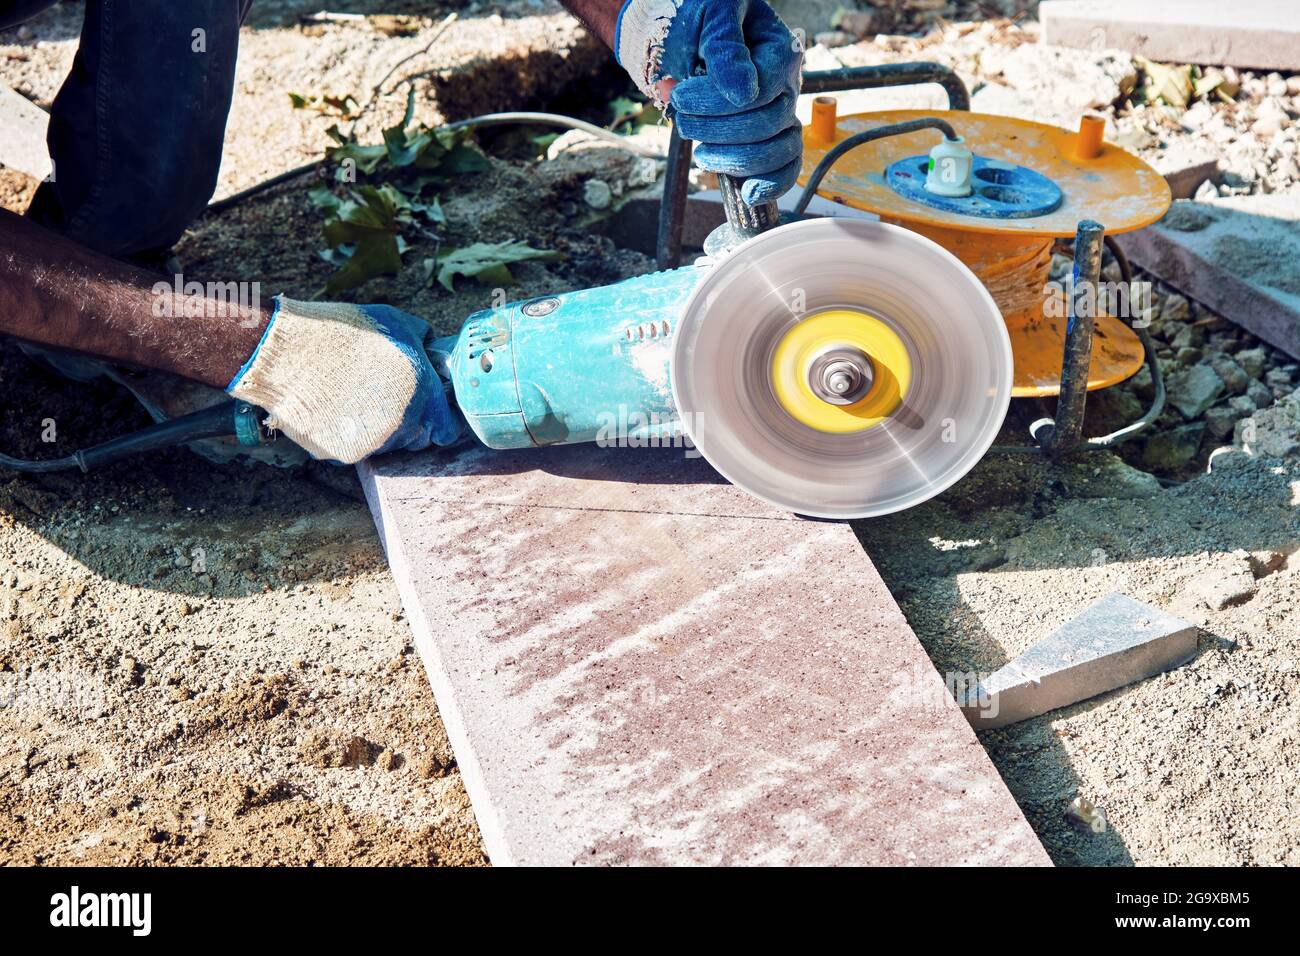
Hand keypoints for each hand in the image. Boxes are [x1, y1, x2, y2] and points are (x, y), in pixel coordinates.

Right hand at [227, 297, 461, 463]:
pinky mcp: (347, 453)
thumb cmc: (342, 331)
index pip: (446, 428)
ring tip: (357, 399)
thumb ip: (425, 341)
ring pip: (390, 446)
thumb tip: (435, 352)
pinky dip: (352, 436)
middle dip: (410, 424)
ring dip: (382, 430)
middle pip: (418, 439)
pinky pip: (360, 449)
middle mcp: (403, 421)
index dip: (438, 420)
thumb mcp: (395, 320)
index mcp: (422, 390)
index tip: (428, 413)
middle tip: (386, 400)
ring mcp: (375, 441)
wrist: (288, 352)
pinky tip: (337, 410)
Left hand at [616, 0, 802, 203]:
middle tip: (683, 120)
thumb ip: (726, 48)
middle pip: (769, 123)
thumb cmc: (697, 17)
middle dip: (719, 130)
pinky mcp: (768, 139)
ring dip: (735, 159)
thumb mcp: (711, 16)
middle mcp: (785, 86)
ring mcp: (779, 114)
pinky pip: (785, 167)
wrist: (680, 33)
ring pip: (778, 151)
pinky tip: (748, 194)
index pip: (760, 92)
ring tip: (701, 152)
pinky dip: (770, 185)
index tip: (682, 98)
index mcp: (778, 52)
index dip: (719, 103)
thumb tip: (744, 92)